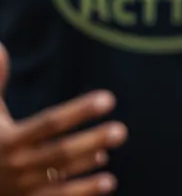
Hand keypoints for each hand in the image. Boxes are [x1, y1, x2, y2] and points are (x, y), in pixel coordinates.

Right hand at [0, 44, 127, 194]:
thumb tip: (0, 47)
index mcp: (9, 139)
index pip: (49, 123)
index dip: (78, 111)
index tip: (108, 98)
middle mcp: (17, 164)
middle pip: (59, 152)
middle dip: (91, 141)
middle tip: (122, 130)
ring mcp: (24, 187)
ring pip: (60, 176)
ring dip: (88, 164)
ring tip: (112, 151)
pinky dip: (84, 192)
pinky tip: (109, 181)